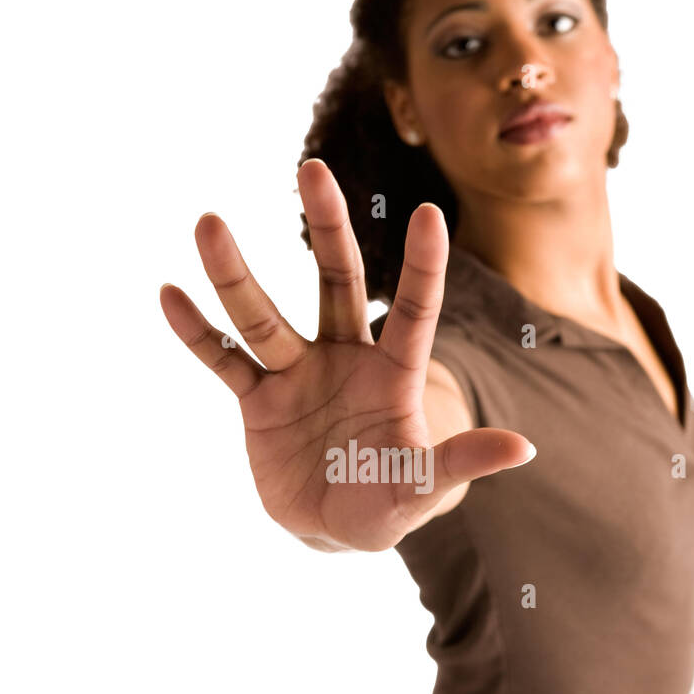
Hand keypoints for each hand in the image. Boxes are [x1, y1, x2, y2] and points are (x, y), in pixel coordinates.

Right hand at [159, 159, 534, 551]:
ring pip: (265, 315)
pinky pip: (224, 361)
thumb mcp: (423, 489)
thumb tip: (524, 449)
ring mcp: (298, 374)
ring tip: (208, 223)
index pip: (413, 311)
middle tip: (311, 167)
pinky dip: (197, 333)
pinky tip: (170, 295)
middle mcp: (345, 358)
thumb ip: (460, 464)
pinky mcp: (259, 400)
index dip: (421, 267)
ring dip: (235, 275)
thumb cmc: (387, 505)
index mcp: (394, 375)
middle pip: (337, 283)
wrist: (333, 525)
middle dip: (327, 229)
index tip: (428, 212)